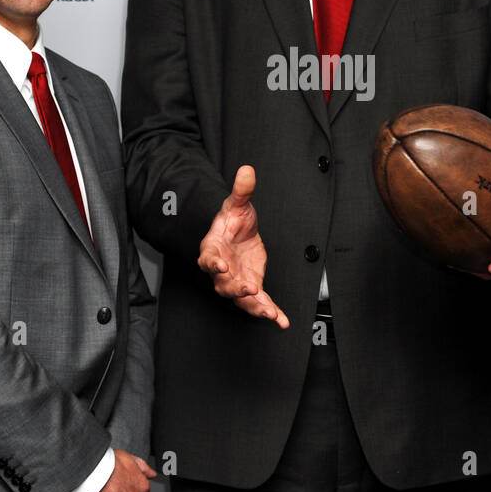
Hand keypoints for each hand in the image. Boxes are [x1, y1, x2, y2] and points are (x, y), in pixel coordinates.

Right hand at [197, 164, 287, 328]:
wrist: (239, 232)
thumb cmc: (232, 220)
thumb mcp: (237, 204)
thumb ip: (242, 190)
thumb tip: (247, 170)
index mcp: (213, 249)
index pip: (208, 259)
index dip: (213, 264)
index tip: (221, 266)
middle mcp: (221, 270)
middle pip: (223, 285)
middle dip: (235, 289)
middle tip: (248, 290)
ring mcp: (236, 281)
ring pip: (241, 299)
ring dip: (254, 307)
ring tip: (269, 313)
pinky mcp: (251, 286)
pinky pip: (259, 303)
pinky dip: (270, 312)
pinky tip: (282, 321)